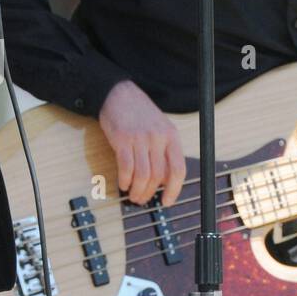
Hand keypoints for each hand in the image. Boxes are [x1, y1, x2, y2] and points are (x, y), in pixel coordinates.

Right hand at [99, 79, 185, 205]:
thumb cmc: (139, 113)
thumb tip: (164, 181)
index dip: (174, 190)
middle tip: (142, 200)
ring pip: (143, 175)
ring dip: (137, 190)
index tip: (166, 201)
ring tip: (132, 195)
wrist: (119, 93)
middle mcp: (158, 138)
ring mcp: (140, 138)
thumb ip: (164, 152)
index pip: (178, 169)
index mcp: (171, 136)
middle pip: (158, 176)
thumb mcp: (160, 129)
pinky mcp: (122, 139)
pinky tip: (123, 183)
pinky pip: (126, 167)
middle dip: (149, 193)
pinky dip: (124, 180)